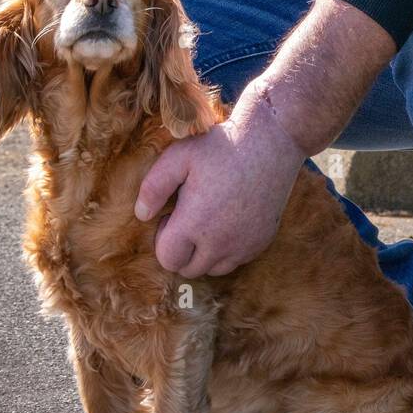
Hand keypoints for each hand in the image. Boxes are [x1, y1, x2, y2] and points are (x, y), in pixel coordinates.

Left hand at [135, 84, 306, 277]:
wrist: (271, 142)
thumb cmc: (222, 147)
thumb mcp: (179, 157)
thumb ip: (153, 187)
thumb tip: (141, 215)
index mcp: (195, 224)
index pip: (167, 259)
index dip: (163, 240)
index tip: (171, 216)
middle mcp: (221, 243)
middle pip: (189, 269)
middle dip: (182, 250)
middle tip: (188, 217)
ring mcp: (244, 245)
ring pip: (214, 269)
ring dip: (205, 253)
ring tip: (209, 220)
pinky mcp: (262, 242)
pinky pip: (237, 260)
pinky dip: (228, 249)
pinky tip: (229, 219)